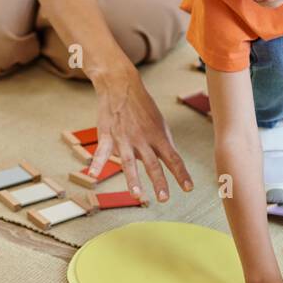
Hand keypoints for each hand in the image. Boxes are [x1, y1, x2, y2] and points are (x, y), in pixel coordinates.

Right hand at [86, 61, 192, 202]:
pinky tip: (93, 174)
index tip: (189, 188)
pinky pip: (102, 151)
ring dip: (133, 179)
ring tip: (136, 195)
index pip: (173, 158)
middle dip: (159, 182)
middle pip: (153, 163)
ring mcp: (125, 138)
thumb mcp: (158, 122)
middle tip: (164, 198)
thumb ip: (161, 143)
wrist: (121, 84)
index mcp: (158, 136)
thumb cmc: (142, 106)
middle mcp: (143, 139)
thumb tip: (167, 162)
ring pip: (129, 161)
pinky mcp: (107, 135)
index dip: (181, 174)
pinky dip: (97, 163)